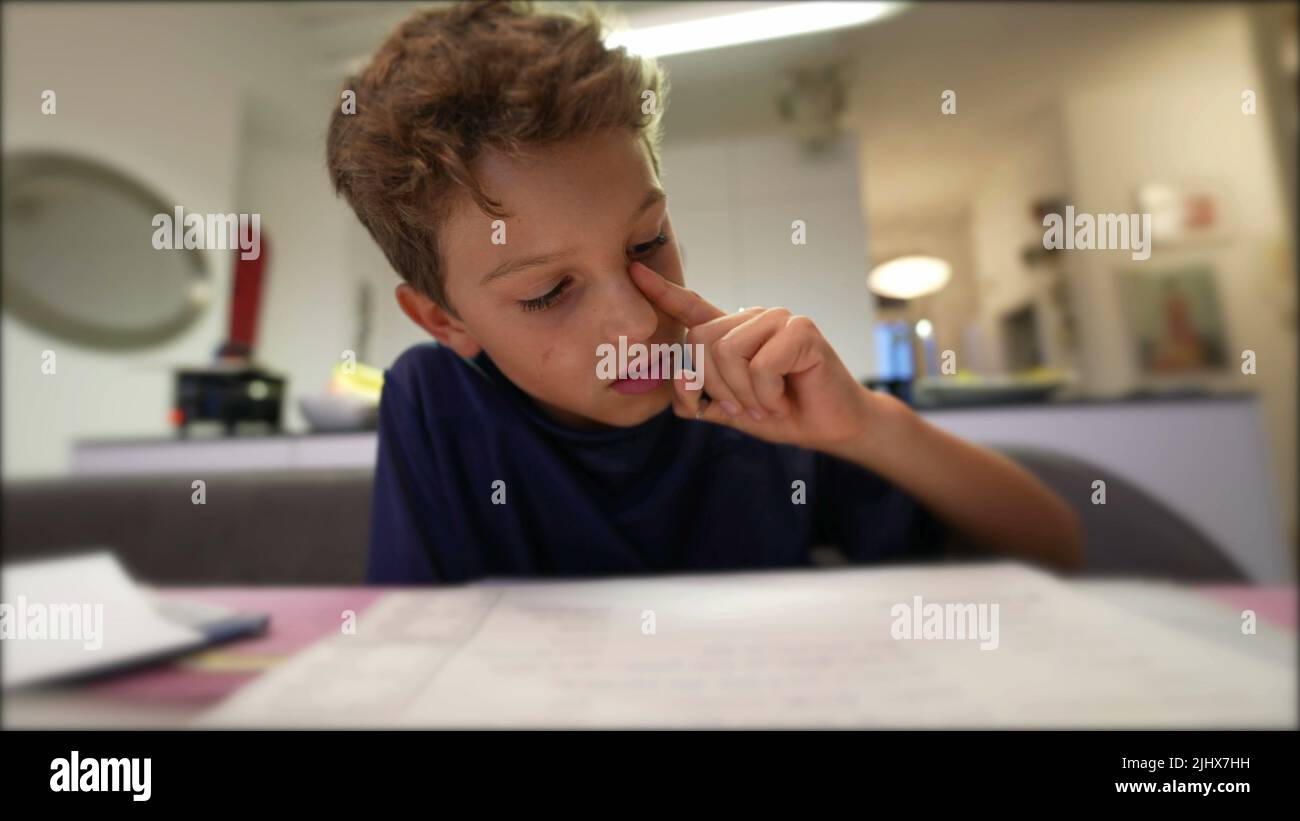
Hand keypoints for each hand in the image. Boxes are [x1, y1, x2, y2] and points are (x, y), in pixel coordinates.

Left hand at [629, 261, 882, 453]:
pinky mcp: (802, 330)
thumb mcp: (732, 411)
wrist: (831, 427)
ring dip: (742, 394)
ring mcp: (779, 319)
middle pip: (700, 341)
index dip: (661, 291)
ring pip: (728, 352)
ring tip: (764, 406)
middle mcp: (752, 318)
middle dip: (713, 386)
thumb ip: (703, 401)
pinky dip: (766, 395)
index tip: (632, 272)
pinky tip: (783, 400)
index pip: (691, 308)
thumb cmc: (783, 414)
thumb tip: (678, 400)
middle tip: (739, 411)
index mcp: (733, 332)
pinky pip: (760, 365)